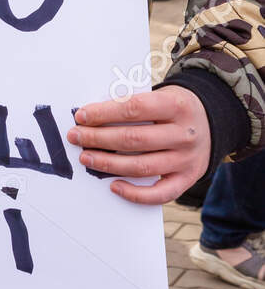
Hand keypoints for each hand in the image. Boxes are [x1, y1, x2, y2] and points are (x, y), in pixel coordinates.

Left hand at [66, 84, 210, 203]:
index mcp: (177, 105)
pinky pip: (160, 194)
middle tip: (76, 137)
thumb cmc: (174, 107)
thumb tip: (92, 116)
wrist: (213, 121)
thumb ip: (133, 104)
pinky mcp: (188, 179)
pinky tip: (114, 186)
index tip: (81, 116)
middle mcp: (185, 133)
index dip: (104, 113)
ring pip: (142, 166)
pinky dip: (135, 194)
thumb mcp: (161, 95)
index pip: (134, 108)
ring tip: (86, 158)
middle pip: (134, 139)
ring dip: (108, 164)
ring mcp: (187, 159)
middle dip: (98, 138)